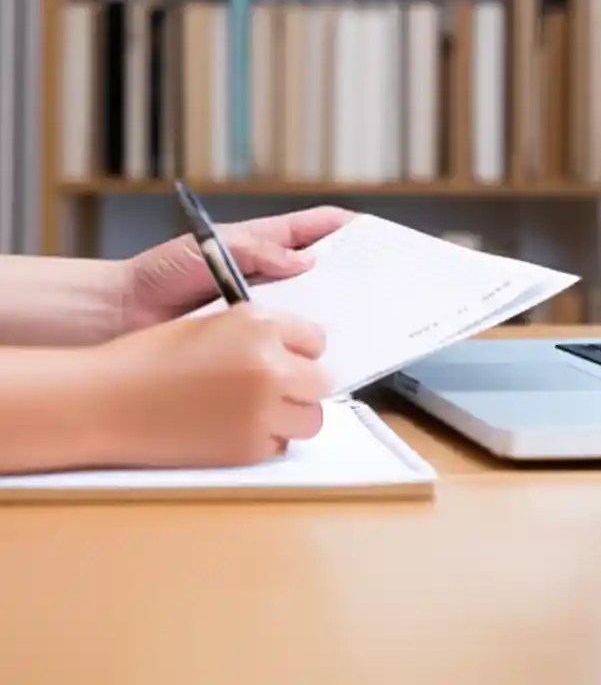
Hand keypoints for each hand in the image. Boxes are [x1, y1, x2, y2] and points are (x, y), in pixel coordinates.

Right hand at [93, 305, 330, 468]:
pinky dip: (264, 440)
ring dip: (290, 416)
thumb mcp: (212, 325)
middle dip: (300, 386)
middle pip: (322, 382)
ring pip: (311, 419)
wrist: (106, 401)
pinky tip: (231, 429)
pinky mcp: (250, 448)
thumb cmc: (149, 359)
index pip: (316, 340)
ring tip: (254, 411)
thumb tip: (297, 352)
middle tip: (271, 390)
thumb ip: (259, 335)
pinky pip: (281, 445)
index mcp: (259, 326)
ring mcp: (263, 410)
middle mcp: (270, 365)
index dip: (298, 351)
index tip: (284, 359)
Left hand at [123, 206, 354, 330]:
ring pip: (311, 310)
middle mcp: (271, 277)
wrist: (124, 316)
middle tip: (381, 279)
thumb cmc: (159, 274)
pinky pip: (288, 343)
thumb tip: (304, 263)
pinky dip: (305, 347)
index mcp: (263, 245)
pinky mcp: (256, 342)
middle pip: (323, 271)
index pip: (313, 228)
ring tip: (362, 318)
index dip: (344, 227)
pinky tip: (324, 352)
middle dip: (351, 272)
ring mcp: (266, 310)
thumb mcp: (208, 248)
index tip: (373, 230)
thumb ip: (256, 251)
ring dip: (332, 314)